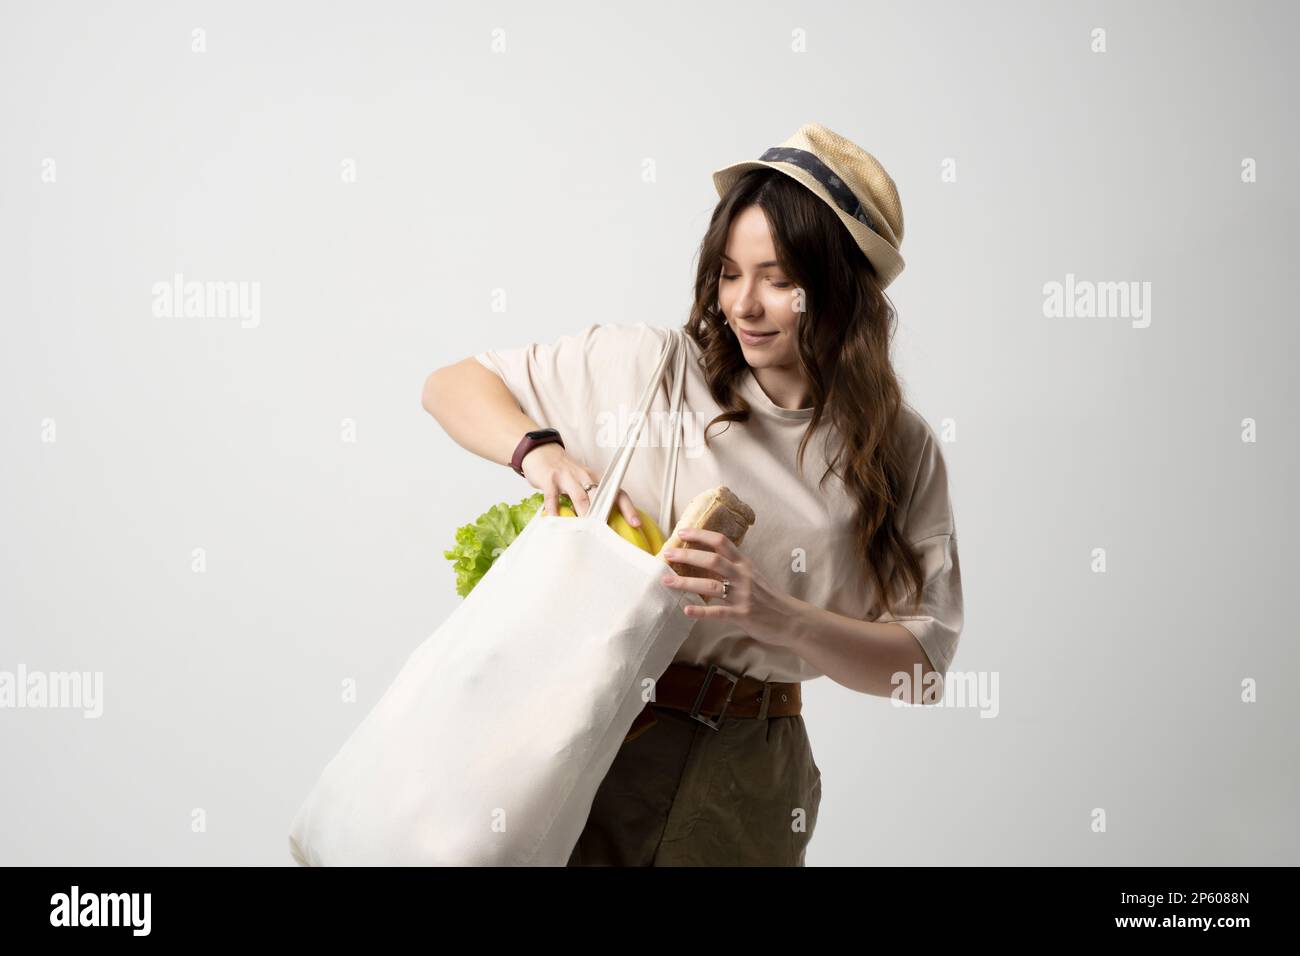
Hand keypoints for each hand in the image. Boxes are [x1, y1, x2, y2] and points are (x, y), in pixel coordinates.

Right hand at [520, 443, 644, 528]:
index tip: (636, 523)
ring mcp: (567, 477)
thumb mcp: (582, 483)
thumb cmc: (565, 473)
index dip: (628, 508)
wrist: (542, 452)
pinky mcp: (550, 479)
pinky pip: (552, 496)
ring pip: (580, 497)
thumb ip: (592, 500)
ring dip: (585, 514)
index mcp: (596, 479)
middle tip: (609, 534)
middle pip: (600, 496)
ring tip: (586, 533)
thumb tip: (606, 525)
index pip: (617, 493)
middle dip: (606, 515)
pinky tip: (555, 520)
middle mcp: (585, 477)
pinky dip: (554, 509)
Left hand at [659, 528, 798, 647]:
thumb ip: (734, 567)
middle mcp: (743, 576)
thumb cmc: (769, 598)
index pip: (722, 542)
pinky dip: (701, 611)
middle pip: (712, 560)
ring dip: (686, 582)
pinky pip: (718, 612)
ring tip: (667, 581)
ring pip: (710, 585)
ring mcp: (742, 595)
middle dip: (688, 555)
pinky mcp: (742, 614)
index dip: (701, 535)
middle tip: (667, 553)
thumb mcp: (753, 576)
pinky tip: (686, 609)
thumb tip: (709, 559)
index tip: (682, 532)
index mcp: (744, 564)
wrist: (791, 619)